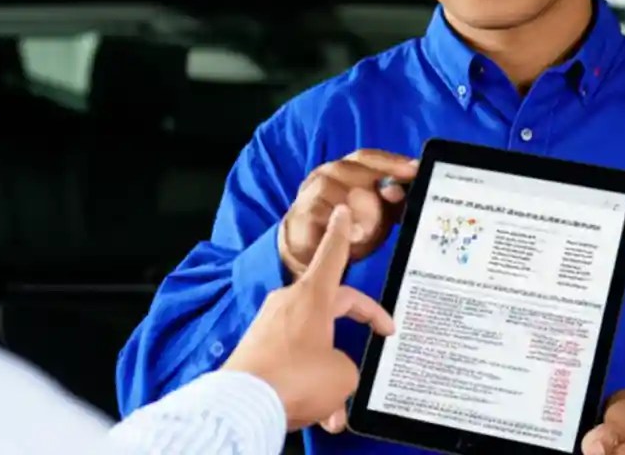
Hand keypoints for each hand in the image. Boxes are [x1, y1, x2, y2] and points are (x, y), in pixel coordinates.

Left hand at [224, 205, 395, 431]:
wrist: (243, 404)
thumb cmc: (295, 379)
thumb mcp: (342, 376)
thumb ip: (347, 367)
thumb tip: (335, 373)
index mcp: (313, 296)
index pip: (333, 256)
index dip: (342, 234)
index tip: (342, 211)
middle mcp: (289, 303)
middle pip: (332, 304)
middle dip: (358, 324)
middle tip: (381, 330)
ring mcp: (269, 325)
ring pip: (313, 341)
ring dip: (330, 370)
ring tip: (338, 406)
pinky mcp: (257, 349)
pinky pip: (292, 360)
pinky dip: (308, 381)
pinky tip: (319, 413)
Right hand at [279, 149, 417, 275]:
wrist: (311, 252)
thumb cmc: (349, 227)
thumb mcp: (378, 215)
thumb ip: (393, 201)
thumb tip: (409, 189)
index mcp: (347, 170)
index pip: (368, 158)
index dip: (391, 161)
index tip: (415, 168)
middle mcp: (326, 175)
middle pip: (348, 167)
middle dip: (374, 180)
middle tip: (397, 196)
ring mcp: (309, 194)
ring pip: (329, 186)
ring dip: (354, 205)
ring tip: (372, 225)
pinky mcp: (298, 216)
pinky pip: (314, 213)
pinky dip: (334, 223)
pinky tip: (353, 236)